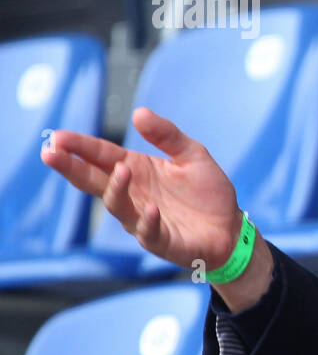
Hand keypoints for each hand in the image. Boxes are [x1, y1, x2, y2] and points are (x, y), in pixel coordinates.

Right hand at [41, 107, 273, 307]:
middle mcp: (133, 194)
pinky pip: (149, 232)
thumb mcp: (192, 154)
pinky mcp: (162, 240)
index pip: (101, 155)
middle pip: (94, 180)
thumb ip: (167, 135)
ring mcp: (143, 219)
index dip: (79, 146)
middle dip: (71, 167)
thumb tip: (138, 113)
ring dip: (116, 189)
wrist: (231, 229)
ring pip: (118, 206)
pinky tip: (151, 209)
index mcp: (136, 170)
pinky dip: (147, 221)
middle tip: (50, 152)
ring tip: (121, 170)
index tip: (56, 136)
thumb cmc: (207, 193)